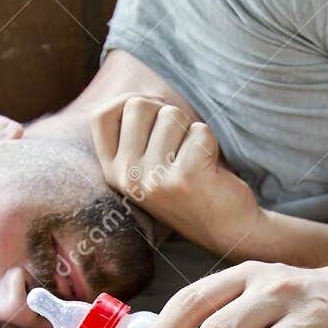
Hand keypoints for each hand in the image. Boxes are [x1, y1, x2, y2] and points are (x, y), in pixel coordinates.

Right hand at [89, 93, 262, 255]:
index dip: (127, 101)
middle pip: (137, 105)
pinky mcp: (184, 177)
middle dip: (165, 113)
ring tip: (194, 160)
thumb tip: (136, 98)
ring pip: (171, 115)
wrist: (227, 229)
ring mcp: (153, 179)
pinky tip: (209, 168)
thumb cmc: (190, 186)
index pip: (100, 116)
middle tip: (180, 143)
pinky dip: (209, 141)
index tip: (151, 114)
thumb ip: (135, 135)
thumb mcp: (149, 165)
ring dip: (190, 130)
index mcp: (113, 173)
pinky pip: (200, 130)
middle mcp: (127, 178)